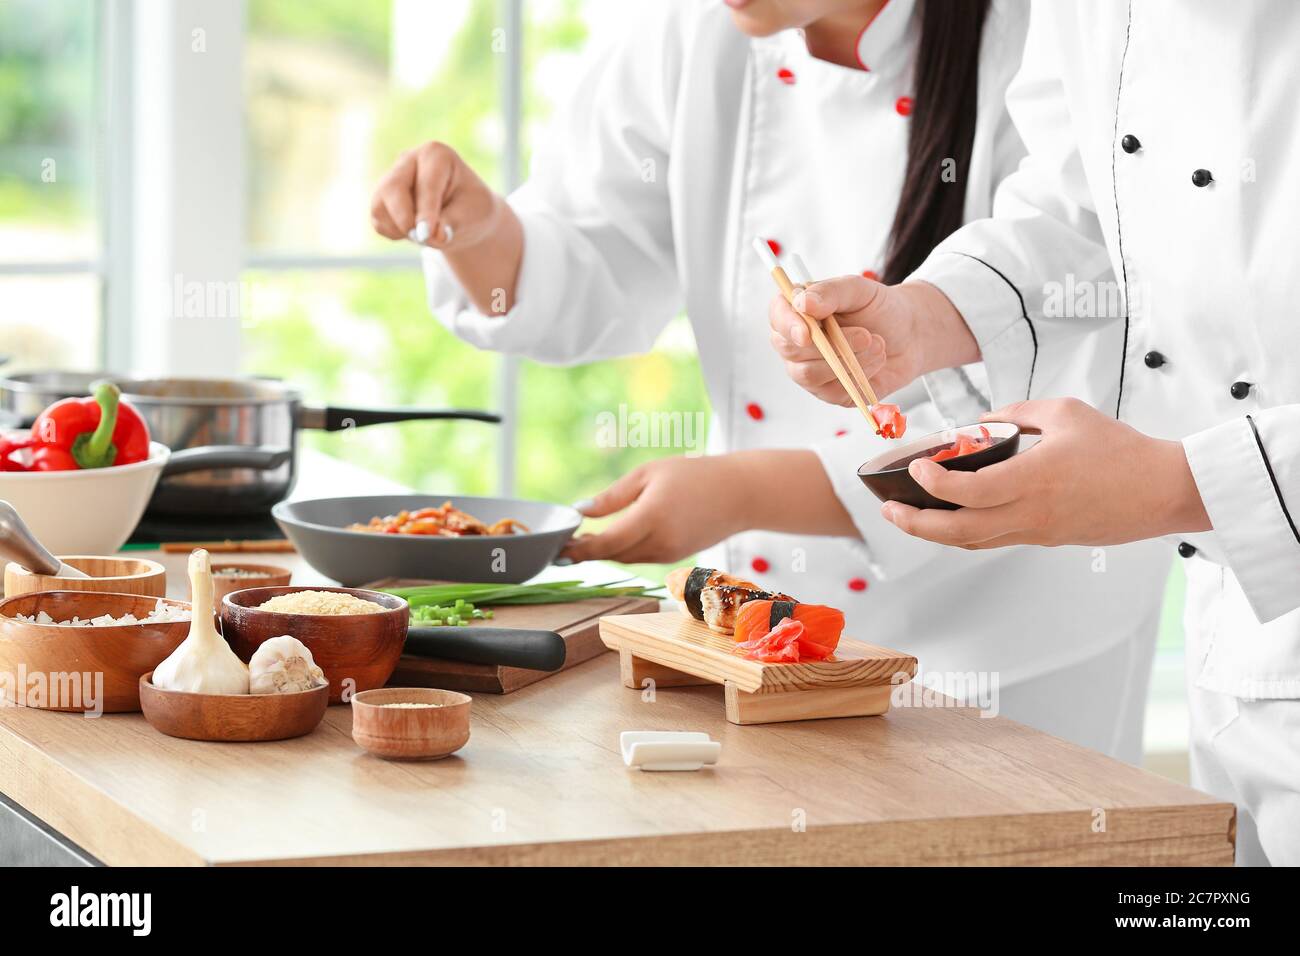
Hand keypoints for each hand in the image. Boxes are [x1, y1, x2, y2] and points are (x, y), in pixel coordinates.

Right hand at [370, 141, 503, 250]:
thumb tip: (432, 236)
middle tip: (421, 239)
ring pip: (380, 206)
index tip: (426, 234)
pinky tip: (415, 231)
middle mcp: (409, 160)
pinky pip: (379, 221)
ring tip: (428, 234)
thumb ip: (451, 224)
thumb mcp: (471, 216)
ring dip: (401, 229)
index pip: (427, 183)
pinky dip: (396, 234)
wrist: (464, 214)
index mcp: (436, 154)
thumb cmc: (471, 209)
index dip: (426, 211)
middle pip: (392, 188)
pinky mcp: (382, 199)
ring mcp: (391, 178)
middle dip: (404, 218)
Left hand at [560, 456, 750, 563]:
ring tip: (581, 539)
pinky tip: (613, 537)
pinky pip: (641, 556)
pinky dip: (625, 549)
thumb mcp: (648, 474)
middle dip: (586, 550)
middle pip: (612, 553)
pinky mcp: (675, 557)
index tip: (558, 545)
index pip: (605, 543)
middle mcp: (660, 542)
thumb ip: (613, 496)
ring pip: (626, 557)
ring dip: (604, 550)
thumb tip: (580, 512)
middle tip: (562, 542)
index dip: (578, 548)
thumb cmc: (695, 475)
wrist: (741, 493)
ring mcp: (669, 554)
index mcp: (651, 517)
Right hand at [769, 277, 978, 405]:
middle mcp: (796, 342)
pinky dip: (859, 377)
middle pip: (790, 351)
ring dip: (849, 361)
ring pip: (810, 375)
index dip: (788, 326)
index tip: (807, 333)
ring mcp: (809, 370)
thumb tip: (802, 302)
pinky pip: (834, 391)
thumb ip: (830, 292)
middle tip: (867, 335)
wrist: (910, 335)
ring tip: (878, 346)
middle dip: (829, 346)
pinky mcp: (828, 392)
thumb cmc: (880, 308)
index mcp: (798, 310)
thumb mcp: (859, 290)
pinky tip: (876, 362)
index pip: (778, 316)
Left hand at [880, 398, 1211, 547]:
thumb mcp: (1066, 412)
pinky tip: (946, 519)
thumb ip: (1018, 412)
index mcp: (1033, 479)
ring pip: (971, 543)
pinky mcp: (1044, 539)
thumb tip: (980, 420)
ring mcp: (1036, 532)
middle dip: (915, 523)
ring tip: (906, 516)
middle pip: (958, 532)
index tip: (915, 467)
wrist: (1163, 491)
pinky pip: (992, 541)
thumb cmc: (1120, 449)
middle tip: (888, 509)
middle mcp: (1030, 513)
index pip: (969, 492)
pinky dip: (962, 533)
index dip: (933, 484)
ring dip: (933, 533)